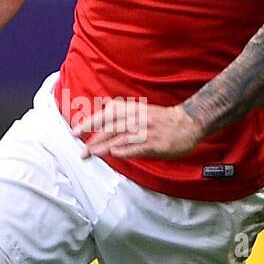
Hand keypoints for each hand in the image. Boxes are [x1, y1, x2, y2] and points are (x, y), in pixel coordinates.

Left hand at [71, 101, 202, 159]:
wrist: (188, 123)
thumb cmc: (162, 120)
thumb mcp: (141, 111)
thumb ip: (123, 116)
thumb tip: (102, 123)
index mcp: (133, 110)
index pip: (107, 114)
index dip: (90, 122)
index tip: (75, 131)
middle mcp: (137, 118)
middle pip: (111, 127)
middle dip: (93, 138)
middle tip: (81, 150)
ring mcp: (146, 131)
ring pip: (121, 137)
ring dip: (104, 146)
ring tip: (91, 154)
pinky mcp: (155, 143)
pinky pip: (138, 147)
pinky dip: (125, 150)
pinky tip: (114, 154)